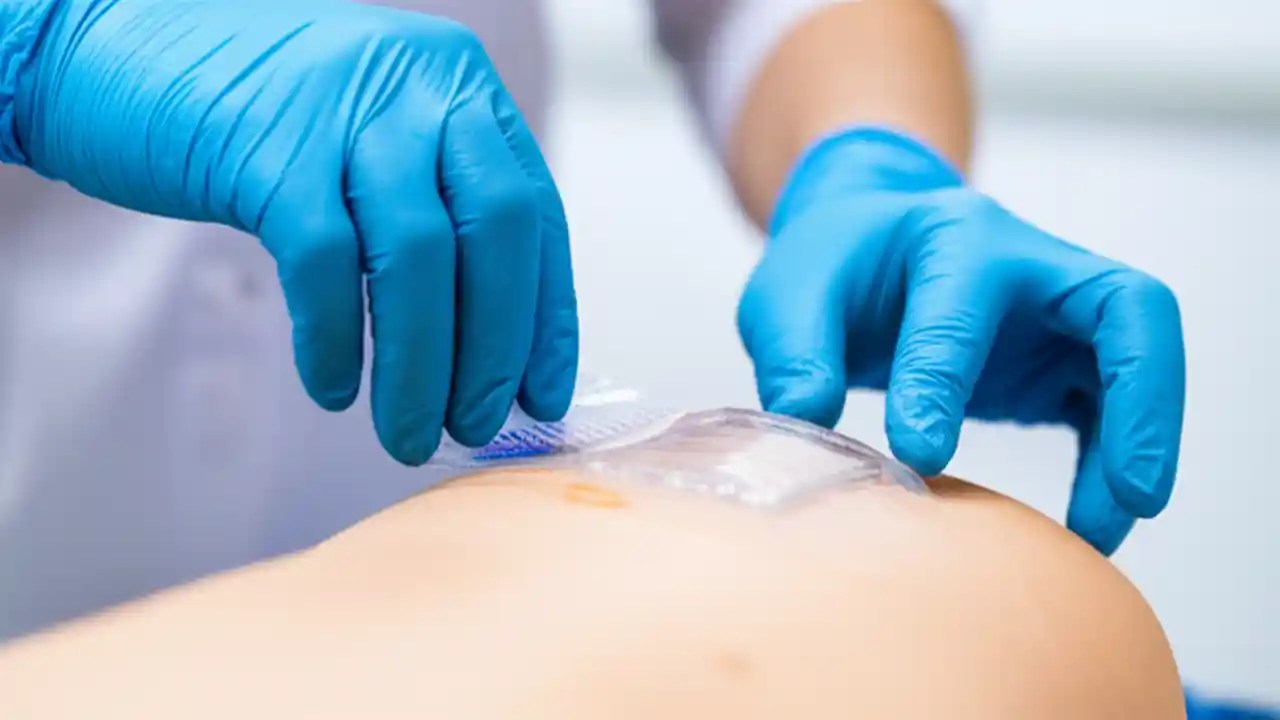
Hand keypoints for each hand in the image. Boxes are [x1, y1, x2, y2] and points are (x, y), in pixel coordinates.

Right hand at [6, 0, 576, 463]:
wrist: (102, 41)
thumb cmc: (243, 107)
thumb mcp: (365, 133)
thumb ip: (429, 208)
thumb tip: (484, 343)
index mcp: (456, 84)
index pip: (536, 214)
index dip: (545, 317)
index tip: (542, 396)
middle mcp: (418, 85)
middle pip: (498, 232)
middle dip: (495, 347)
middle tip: (476, 424)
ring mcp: (345, 109)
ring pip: (421, 258)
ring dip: (422, 366)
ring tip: (409, 433)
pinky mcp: (266, 146)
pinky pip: (325, 264)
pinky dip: (334, 338)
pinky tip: (333, 387)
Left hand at [738, 127, 1184, 553]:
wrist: (861, 246)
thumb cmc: (830, 267)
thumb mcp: (786, 294)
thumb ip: (794, 351)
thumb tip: (806, 417)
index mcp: (952, 235)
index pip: (964, 306)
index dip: (942, 381)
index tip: (918, 456)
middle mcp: (1027, 262)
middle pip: (1129, 307)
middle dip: (1142, 397)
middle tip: (1135, 494)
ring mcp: (1056, 311)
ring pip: (1140, 360)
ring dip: (1139, 445)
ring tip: (1105, 532)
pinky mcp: (1062, 360)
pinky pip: (1108, 408)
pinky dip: (1109, 465)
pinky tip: (1088, 526)